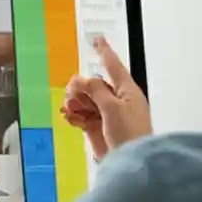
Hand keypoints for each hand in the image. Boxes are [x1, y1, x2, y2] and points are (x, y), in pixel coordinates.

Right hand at [61, 37, 151, 160]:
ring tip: (70, 108)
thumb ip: (96, 90)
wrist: (131, 162)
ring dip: (76, 102)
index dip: (104, 52)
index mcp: (127, 91)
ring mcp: (107, 115)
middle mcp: (117, 100)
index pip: (114, 66)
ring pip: (86, 100)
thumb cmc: (129, 133)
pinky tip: (70, 117)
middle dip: (81, 86)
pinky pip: (82, 116)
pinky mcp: (98, 129)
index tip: (98, 39)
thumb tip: (84, 79)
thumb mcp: (112, 107)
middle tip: (72, 92)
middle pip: (94, 85)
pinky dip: (75, 115)